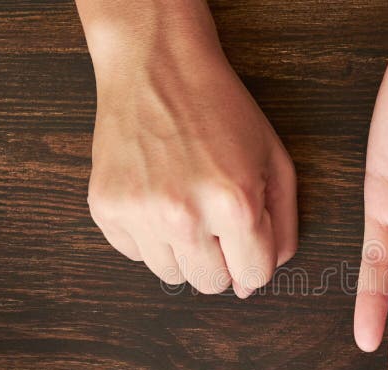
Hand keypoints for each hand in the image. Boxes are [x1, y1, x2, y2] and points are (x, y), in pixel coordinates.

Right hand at [78, 0, 296, 296]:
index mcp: (234, 204)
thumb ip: (280, 228)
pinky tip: (157, 196)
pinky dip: (150, 235)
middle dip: (221, 260)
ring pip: (172, 275)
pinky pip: (137, 254)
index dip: (255, 258)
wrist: (157, 66)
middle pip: (211, 284)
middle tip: (215, 219)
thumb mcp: (275, 162)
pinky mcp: (107, 208)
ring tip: (185, 203)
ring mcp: (140, 214)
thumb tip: (258, 279)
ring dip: (184, 250)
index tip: (246, 238)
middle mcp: (184, 216)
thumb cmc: (219, 109)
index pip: (254, 276)